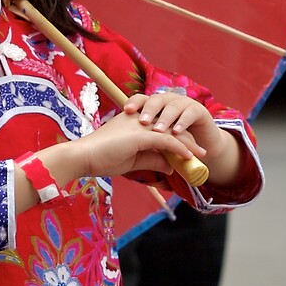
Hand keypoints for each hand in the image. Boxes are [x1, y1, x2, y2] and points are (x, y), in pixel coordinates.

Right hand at [73, 108, 204, 178]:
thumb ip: (152, 159)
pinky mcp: (140, 135)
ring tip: (202, 155)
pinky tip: (189, 156)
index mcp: (135, 122)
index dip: (177, 137)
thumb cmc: (102, 157)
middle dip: (188, 139)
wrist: (84, 156)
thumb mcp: (133, 160)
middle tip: (201, 152)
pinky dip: (180, 148)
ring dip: (189, 144)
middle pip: (170, 126)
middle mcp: (139, 119)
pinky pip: (167, 140)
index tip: (189, 149)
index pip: (162, 126)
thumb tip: (171, 165)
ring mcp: (140, 126)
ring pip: (171, 132)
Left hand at [123, 92, 242, 185]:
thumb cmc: (175, 145)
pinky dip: (183, 122)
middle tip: (142, 121)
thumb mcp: (157, 145)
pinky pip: (189, 113)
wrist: (204, 147)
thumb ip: (148, 148)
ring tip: (158, 130)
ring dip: (165, 118)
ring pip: (172, 106)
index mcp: (155, 106)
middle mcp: (168, 101)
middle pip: (156, 100)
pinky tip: (177, 131)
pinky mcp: (198, 111)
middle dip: (149, 110)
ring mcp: (183, 104)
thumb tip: (129, 152)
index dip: (134, 103)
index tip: (126, 111)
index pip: (141, 99)